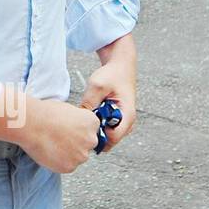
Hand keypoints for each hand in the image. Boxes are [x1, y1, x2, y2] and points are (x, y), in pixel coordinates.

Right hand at [14, 98, 100, 173]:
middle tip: (59, 139)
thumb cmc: (46, 114)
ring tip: (52, 145)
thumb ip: (77, 121)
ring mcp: (81, 155)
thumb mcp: (69, 110)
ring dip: (68, 154)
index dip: (78, 132)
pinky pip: (66, 166)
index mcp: (92, 123)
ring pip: (76, 157)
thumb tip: (75, 128)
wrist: (32, 124)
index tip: (69, 131)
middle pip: (86, 146)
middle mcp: (91, 140)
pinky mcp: (69, 167)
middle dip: (76, 145)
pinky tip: (49, 152)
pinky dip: (58, 162)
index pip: (91, 131)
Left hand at [79, 33, 137, 153]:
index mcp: (127, 115)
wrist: (120, 66)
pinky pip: (106, 130)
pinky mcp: (117, 120)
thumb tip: (81, 119)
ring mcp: (123, 123)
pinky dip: (97, 126)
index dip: (97, 137)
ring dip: (96, 131)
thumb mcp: (97, 85)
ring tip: (87, 119)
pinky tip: (90, 117)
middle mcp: (128, 122)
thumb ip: (90, 102)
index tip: (85, 128)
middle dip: (95, 136)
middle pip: (109, 141)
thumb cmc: (112, 75)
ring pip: (107, 137)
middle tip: (83, 125)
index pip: (113, 138)